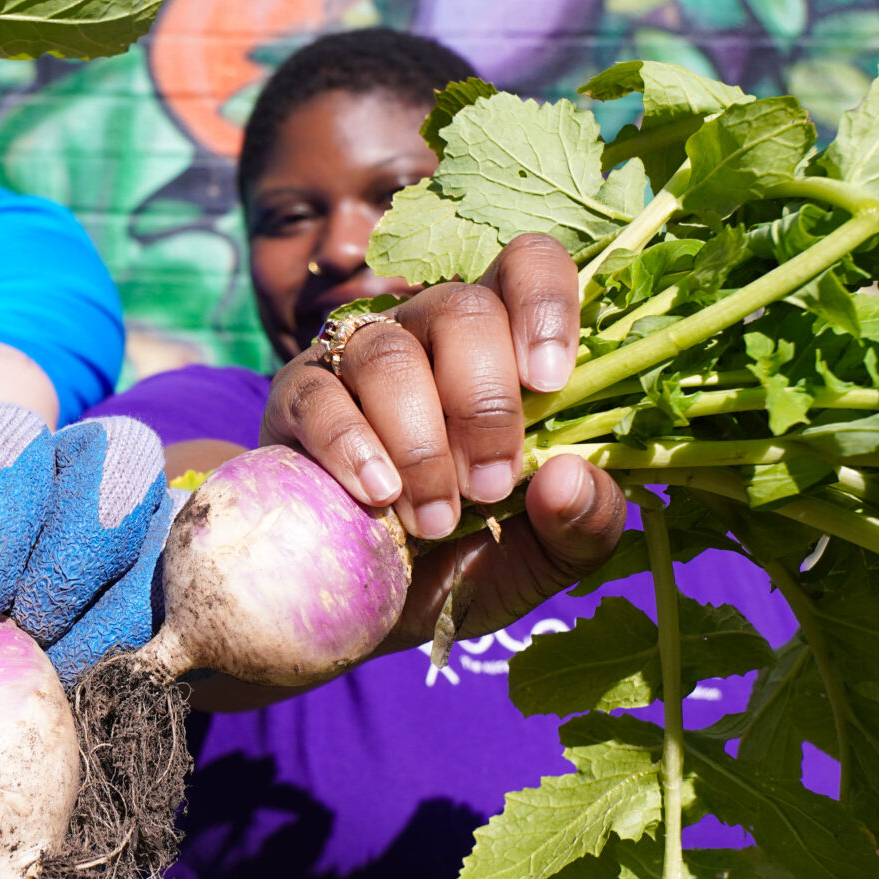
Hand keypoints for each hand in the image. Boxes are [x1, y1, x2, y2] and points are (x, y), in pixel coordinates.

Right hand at [260, 232, 625, 648]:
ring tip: (434, 519)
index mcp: (504, 348)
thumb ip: (583, 523)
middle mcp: (430, 335)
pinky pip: (319, 397)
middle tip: (490, 486)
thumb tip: (569, 475)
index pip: (526, 265)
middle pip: (460, 307)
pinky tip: (379, 494)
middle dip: (484, 402)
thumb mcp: (546, 558)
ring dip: (421, 441)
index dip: (544, 303)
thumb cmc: (470, 563)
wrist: (376, 613)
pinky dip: (352, 445)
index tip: (550, 382)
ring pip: (390, 354)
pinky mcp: (295, 400)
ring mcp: (356, 362)